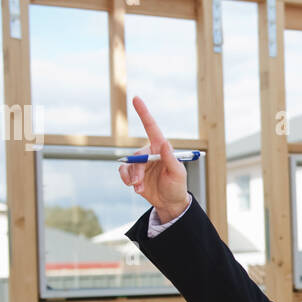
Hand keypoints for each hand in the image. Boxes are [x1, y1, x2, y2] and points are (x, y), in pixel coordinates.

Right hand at [119, 95, 189, 220]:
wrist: (169, 203)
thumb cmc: (177, 186)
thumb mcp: (177, 173)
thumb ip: (170, 158)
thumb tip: (165, 143)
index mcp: (161, 148)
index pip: (152, 128)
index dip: (144, 113)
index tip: (136, 98)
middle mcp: (150, 153)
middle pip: (137, 155)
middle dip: (136, 170)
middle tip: (138, 184)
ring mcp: (141, 163)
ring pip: (128, 165)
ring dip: (131, 177)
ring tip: (138, 188)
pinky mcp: (133, 173)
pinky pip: (124, 172)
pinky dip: (126, 179)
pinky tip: (133, 187)